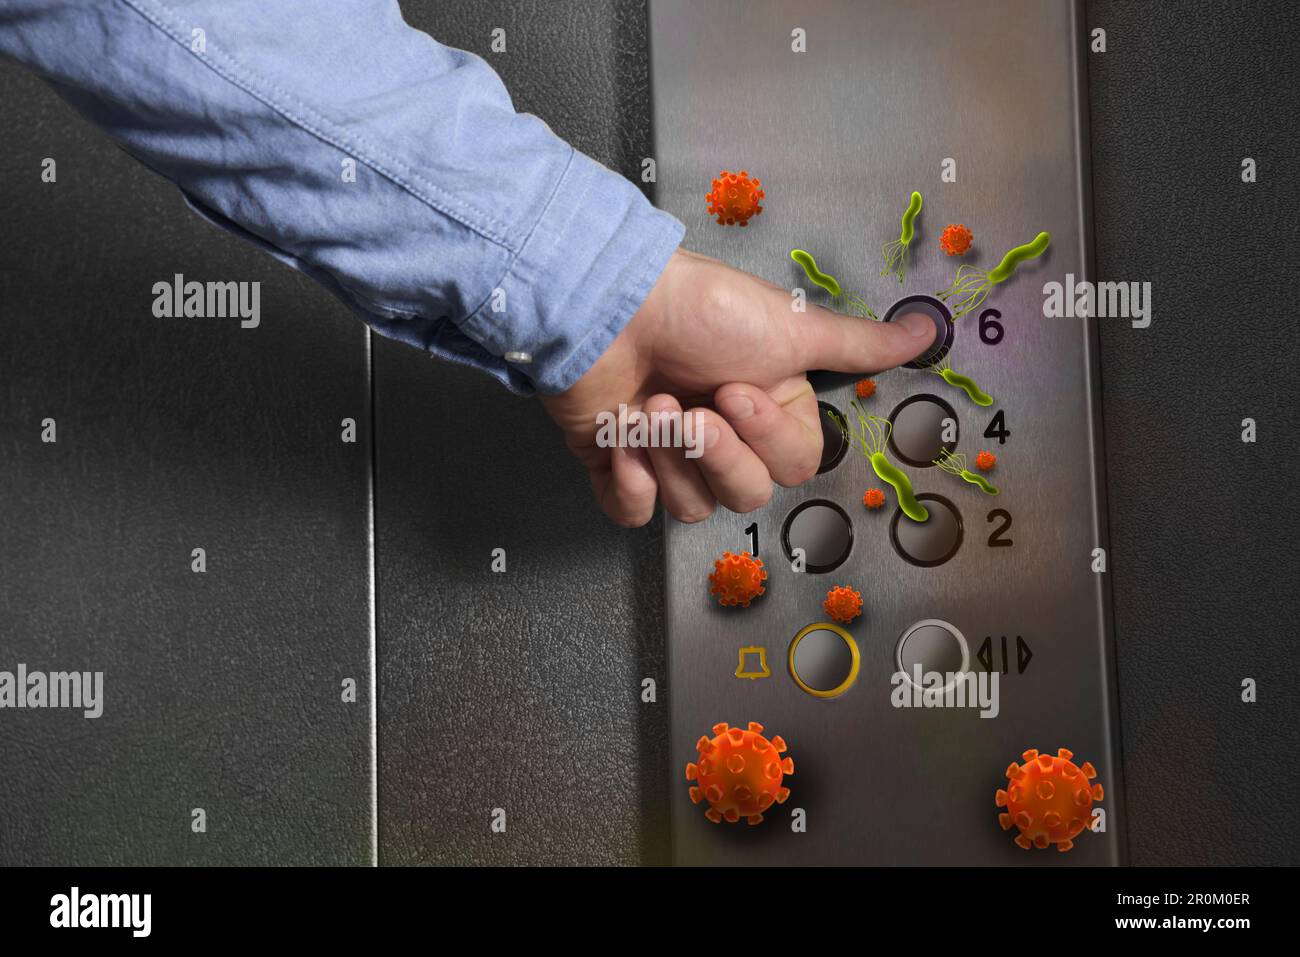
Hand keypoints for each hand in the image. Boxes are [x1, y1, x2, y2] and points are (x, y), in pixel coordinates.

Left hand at [540, 248, 936, 526]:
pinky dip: (628, 488)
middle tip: (688, 406)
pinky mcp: (616, 464)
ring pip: (693, 508)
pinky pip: (634, 514)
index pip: (792, 466)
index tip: (735, 389)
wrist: (606, 304)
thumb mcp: (791, 327)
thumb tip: (929, 330)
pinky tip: (621, 443)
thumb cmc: (699, 309)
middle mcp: (721, 434)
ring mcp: (666, 452)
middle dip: (714, 452)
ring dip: (669, 458)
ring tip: (647, 409)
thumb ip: (858, 345)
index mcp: (768, 408)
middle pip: (746, 494)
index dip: (765, 439)